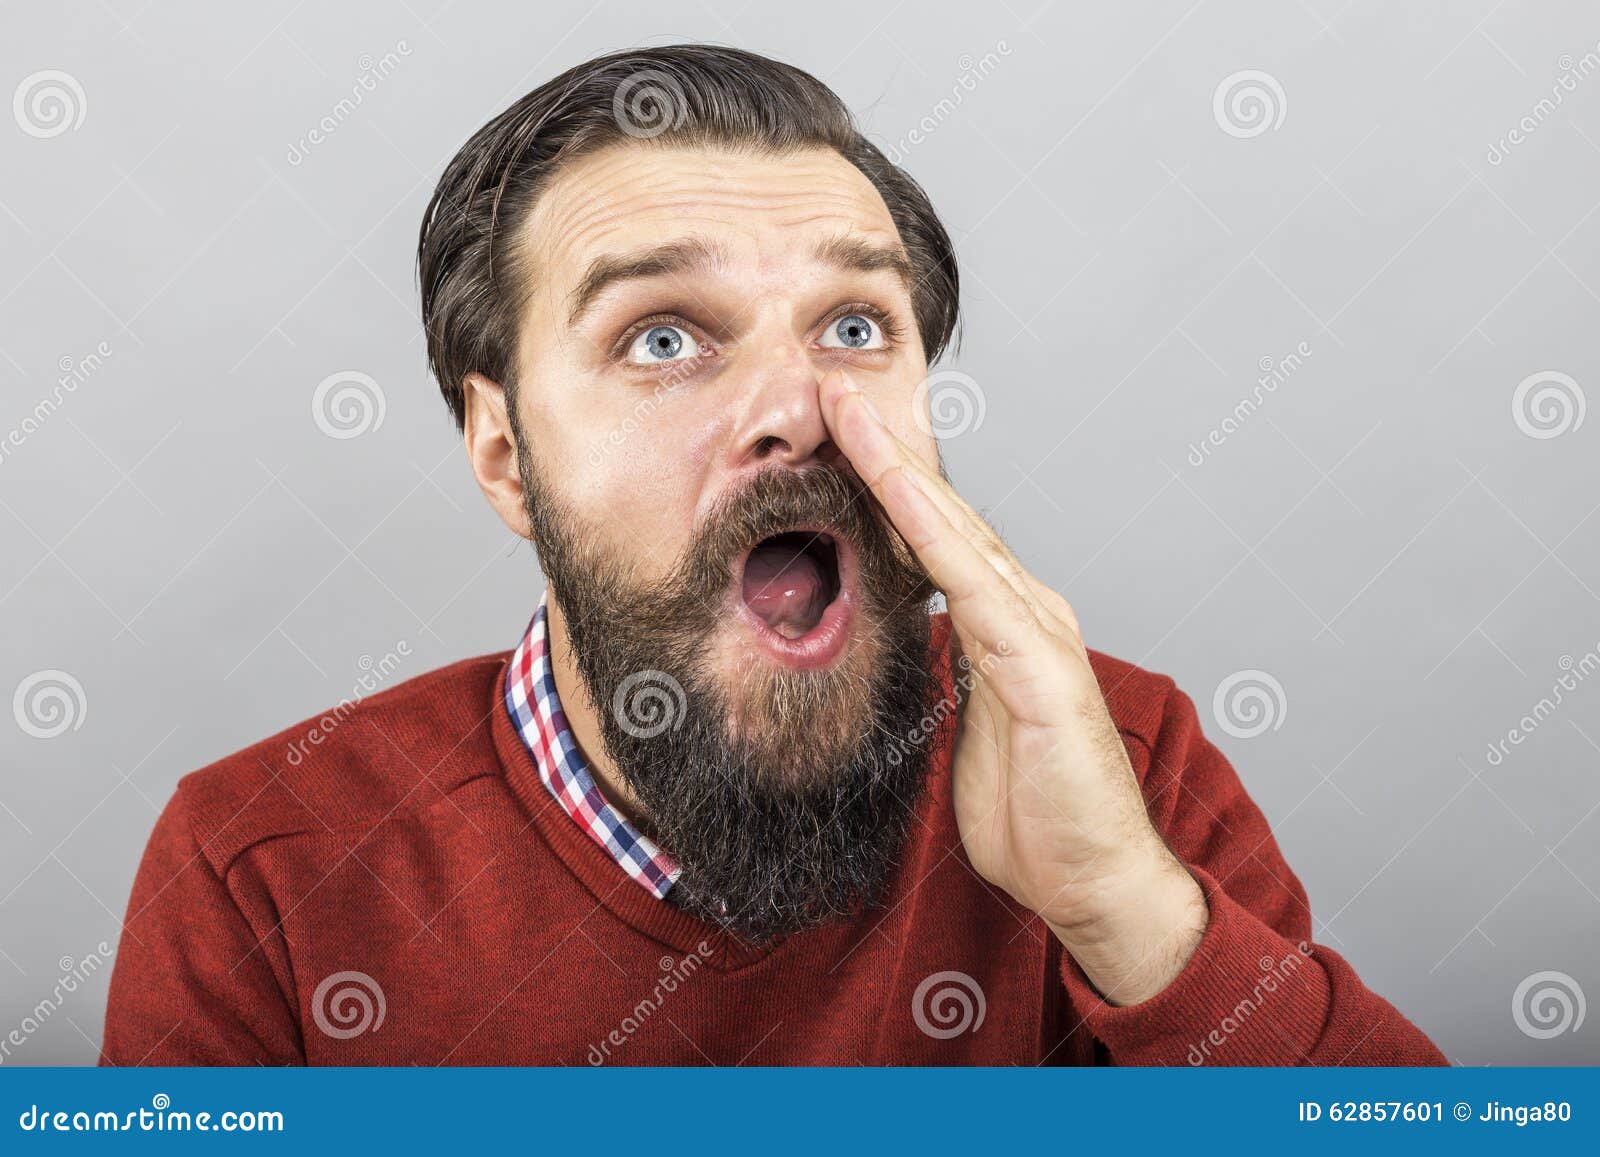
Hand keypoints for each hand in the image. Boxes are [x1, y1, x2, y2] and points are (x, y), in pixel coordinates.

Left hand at [820, 370, 1206, 1004]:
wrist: (1093, 880)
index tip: (829, 434)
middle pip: (941, 514)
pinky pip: (975, 585)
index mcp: (1001, 624)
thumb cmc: (1034, 814)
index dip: (881, 482)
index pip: (931, 538)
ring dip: (897, 469)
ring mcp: (1038, 631)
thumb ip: (946, 674)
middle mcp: (1024, 610)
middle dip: (883, 450)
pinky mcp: (1042, 666)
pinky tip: (895, 492)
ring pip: (955, 531)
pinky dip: (932, 532)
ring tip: (846, 412)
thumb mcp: (966, 728)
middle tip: (827, 389)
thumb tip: (907, 642)